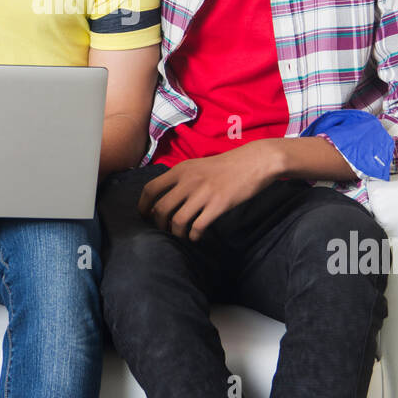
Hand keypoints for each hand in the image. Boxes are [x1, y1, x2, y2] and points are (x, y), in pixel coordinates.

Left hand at [138, 141, 282, 240]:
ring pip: (177, 221)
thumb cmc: (225, 166)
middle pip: (161, 209)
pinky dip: (193, 236)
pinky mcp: (219, 205)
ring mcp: (203, 193)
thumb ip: (181, 179)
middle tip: (164, 230)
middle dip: (159, 225)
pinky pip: (198, 227)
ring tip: (182, 235)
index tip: (144, 216)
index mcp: (181, 170)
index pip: (150, 189)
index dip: (143, 206)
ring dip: (176, 233)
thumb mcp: (197, 165)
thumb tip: (163, 200)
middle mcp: (188, 181)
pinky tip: (196, 236)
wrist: (254, 161)